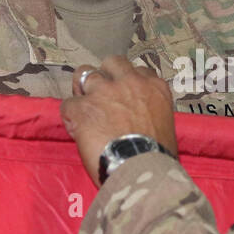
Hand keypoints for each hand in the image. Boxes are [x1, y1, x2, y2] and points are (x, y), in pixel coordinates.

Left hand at [60, 55, 178, 185]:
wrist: (143, 171)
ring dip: (83, 89)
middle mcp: (130, 82)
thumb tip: (140, 122)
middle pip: (112, 62)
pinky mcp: (82, 108)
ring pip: (84, 73)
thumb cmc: (158, 157)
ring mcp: (103, 92)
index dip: (128, 82)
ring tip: (84, 108)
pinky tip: (76, 130)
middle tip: (102, 94)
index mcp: (154, 87)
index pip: (139, 71)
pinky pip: (68, 104)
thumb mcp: (165, 127)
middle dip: (106, 75)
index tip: (125, 96)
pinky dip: (71, 117)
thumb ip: (151, 113)